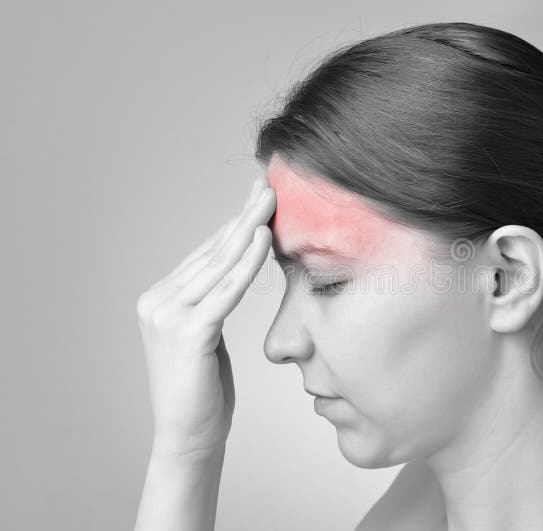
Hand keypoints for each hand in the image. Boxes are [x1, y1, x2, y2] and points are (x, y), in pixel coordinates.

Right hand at [136, 177, 274, 459]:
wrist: (189, 435)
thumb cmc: (203, 388)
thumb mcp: (205, 335)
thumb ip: (212, 301)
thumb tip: (235, 269)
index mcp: (161, 298)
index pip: (206, 254)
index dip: (234, 224)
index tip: (256, 199)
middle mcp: (158, 301)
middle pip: (212, 251)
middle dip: (243, 217)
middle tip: (268, 188)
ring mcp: (168, 315)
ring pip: (218, 264)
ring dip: (248, 229)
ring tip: (270, 202)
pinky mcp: (188, 332)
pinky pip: (225, 290)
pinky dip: (246, 263)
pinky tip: (263, 240)